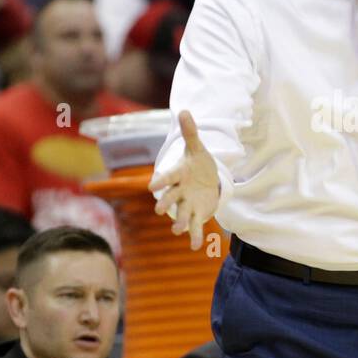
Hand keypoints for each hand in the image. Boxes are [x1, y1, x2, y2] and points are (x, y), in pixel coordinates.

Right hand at [150, 111, 219, 248]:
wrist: (206, 179)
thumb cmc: (198, 163)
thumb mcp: (197, 148)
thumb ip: (190, 132)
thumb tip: (184, 110)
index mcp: (178, 174)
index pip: (168, 177)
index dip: (160, 180)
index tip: (151, 185)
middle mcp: (179, 191)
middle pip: (171, 197)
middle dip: (166, 203)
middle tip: (159, 210)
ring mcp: (187, 204)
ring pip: (181, 214)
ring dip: (179, 222)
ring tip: (178, 230)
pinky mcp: (197, 214)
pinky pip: (195, 226)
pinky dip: (195, 236)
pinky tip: (195, 247)